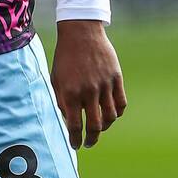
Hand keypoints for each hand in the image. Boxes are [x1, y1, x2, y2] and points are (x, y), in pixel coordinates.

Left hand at [50, 20, 126, 149]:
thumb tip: (69, 121)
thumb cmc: (64, 58)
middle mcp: (89, 91)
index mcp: (71, 93)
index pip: (75, 126)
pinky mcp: (116, 78)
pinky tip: (110, 115)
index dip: (75, 139)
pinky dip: (117, 113)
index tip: (76, 145)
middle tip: (89, 143)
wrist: (81, 33)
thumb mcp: (56, 80)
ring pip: (111, 117)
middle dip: (92, 139)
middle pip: (95, 126)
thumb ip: (61, 101)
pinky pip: (121, 103)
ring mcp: (105, 85)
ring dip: (105, 127)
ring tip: (99, 128)